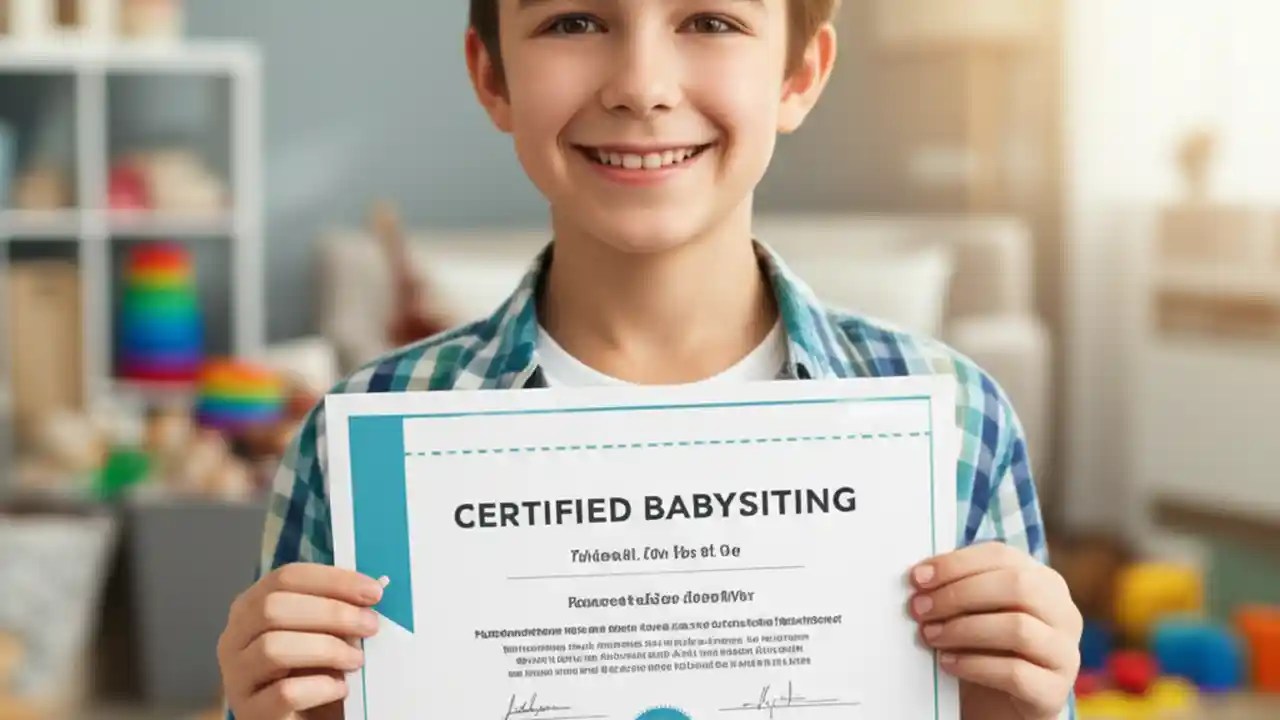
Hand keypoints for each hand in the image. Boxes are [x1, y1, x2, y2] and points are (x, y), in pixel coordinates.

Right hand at [217, 563, 385, 718]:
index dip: (332, 580)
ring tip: (357, 660)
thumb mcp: (324, 634)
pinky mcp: (250, 714)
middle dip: (331, 612)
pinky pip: (284, 693)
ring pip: (272, 648)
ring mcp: (236, 678)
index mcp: (251, 608)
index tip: (373, 591)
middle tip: (371, 625)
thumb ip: (337, 611)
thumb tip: (368, 593)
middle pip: (273, 608)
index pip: (285, 578)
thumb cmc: (314, 672)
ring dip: (326, 649)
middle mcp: (234, 639)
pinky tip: (341, 688)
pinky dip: (320, 687)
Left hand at [910, 542, 1081, 719]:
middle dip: (959, 594)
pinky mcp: (1054, 690)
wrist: (999, 702)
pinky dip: (974, 664)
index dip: (956, 564)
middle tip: (920, 608)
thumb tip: (920, 576)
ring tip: (930, 635)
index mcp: (1043, 581)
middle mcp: (1062, 612)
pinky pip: (1015, 672)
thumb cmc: (984, 647)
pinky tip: (947, 663)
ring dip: (963, 629)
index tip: (918, 578)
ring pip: (1018, 628)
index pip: (1002, 556)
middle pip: (1017, 586)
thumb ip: (958, 588)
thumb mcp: (974, 610)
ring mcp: (1064, 652)